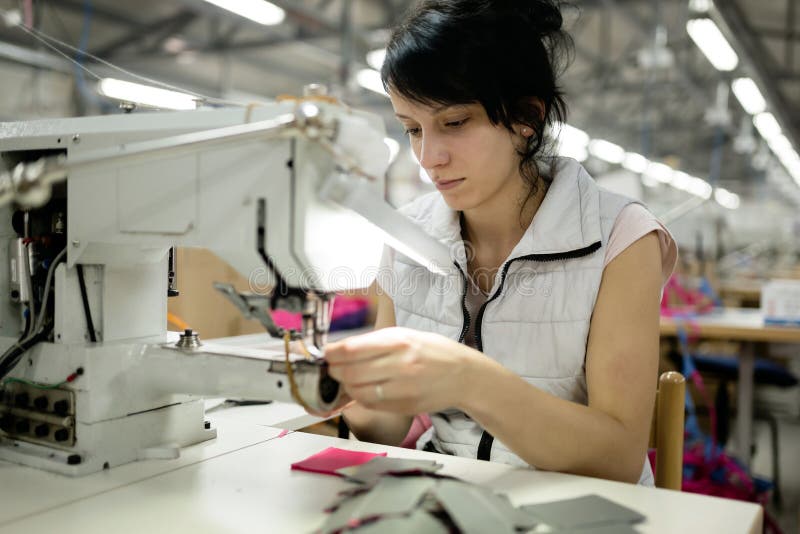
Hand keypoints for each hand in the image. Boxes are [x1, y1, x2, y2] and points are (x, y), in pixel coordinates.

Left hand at [324, 327, 479, 414]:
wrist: (464, 376)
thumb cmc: (435, 352)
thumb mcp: (407, 335)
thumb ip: (376, 343)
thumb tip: (343, 350)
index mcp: (399, 341)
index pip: (352, 349)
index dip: (332, 353)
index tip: (326, 353)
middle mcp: (400, 365)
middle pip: (350, 372)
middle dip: (334, 371)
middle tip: (332, 368)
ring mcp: (402, 388)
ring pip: (358, 391)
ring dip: (346, 386)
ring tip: (347, 379)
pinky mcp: (404, 406)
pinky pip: (371, 404)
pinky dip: (361, 398)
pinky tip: (363, 390)